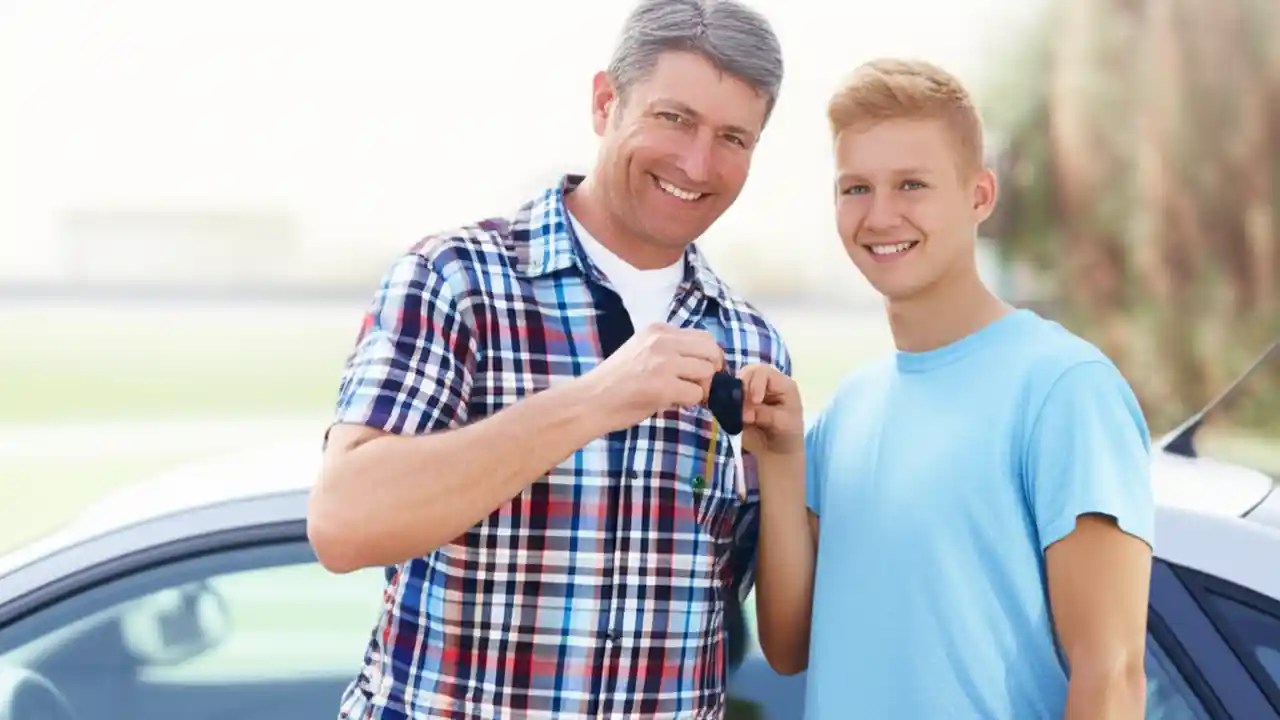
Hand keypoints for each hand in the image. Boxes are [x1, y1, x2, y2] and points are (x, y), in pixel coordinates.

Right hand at [582, 323, 724, 431]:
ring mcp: (663, 361)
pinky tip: (673, 403)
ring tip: (683, 396)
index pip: (702, 337)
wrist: (589, 401)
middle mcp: (663, 340)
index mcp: (658, 330)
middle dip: (712, 370)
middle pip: (711, 350)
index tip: (698, 373)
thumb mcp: (642, 352)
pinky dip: (691, 403)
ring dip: (701, 388)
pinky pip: (697, 393)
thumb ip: (669, 352)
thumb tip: (701, 364)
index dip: (706, 357)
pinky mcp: (663, 385)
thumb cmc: (613, 382)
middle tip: (700, 387)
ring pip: (707, 371)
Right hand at [738, 364, 803, 457]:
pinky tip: (730, 414)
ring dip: (733, 397)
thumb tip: (745, 413)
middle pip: (748, 373)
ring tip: (737, 413)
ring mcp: (751, 392)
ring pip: (736, 383)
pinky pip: (729, 397)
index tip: (755, 401)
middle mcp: (765, 384)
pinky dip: (727, 404)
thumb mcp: (783, 424)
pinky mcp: (740, 402)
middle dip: (742, 388)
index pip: (764, 373)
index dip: (755, 383)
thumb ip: (765, 414)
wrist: (777, 453)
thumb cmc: (787, 436)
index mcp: (782, 384)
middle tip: (740, 406)